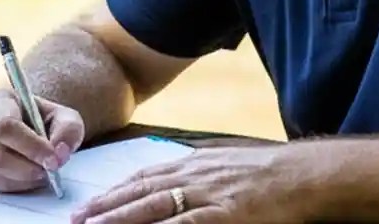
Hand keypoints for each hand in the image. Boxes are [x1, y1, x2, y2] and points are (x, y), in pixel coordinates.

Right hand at [0, 88, 85, 192]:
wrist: (31, 129)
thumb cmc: (45, 121)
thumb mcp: (65, 118)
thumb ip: (69, 130)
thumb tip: (59, 152)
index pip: (5, 126)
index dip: (30, 146)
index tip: (53, 160)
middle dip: (26, 168)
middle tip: (48, 171)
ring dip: (22, 179)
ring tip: (40, 172)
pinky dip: (14, 186)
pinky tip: (27, 177)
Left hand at [69, 145, 307, 223]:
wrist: (302, 175)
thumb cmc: (267, 172)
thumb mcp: (224, 161)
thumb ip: (195, 169)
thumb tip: (170, 175)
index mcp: (193, 163)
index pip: (142, 177)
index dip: (113, 191)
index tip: (88, 204)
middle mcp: (193, 175)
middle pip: (139, 192)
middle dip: (105, 207)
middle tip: (76, 220)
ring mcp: (207, 195)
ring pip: (154, 208)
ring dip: (119, 219)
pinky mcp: (224, 215)